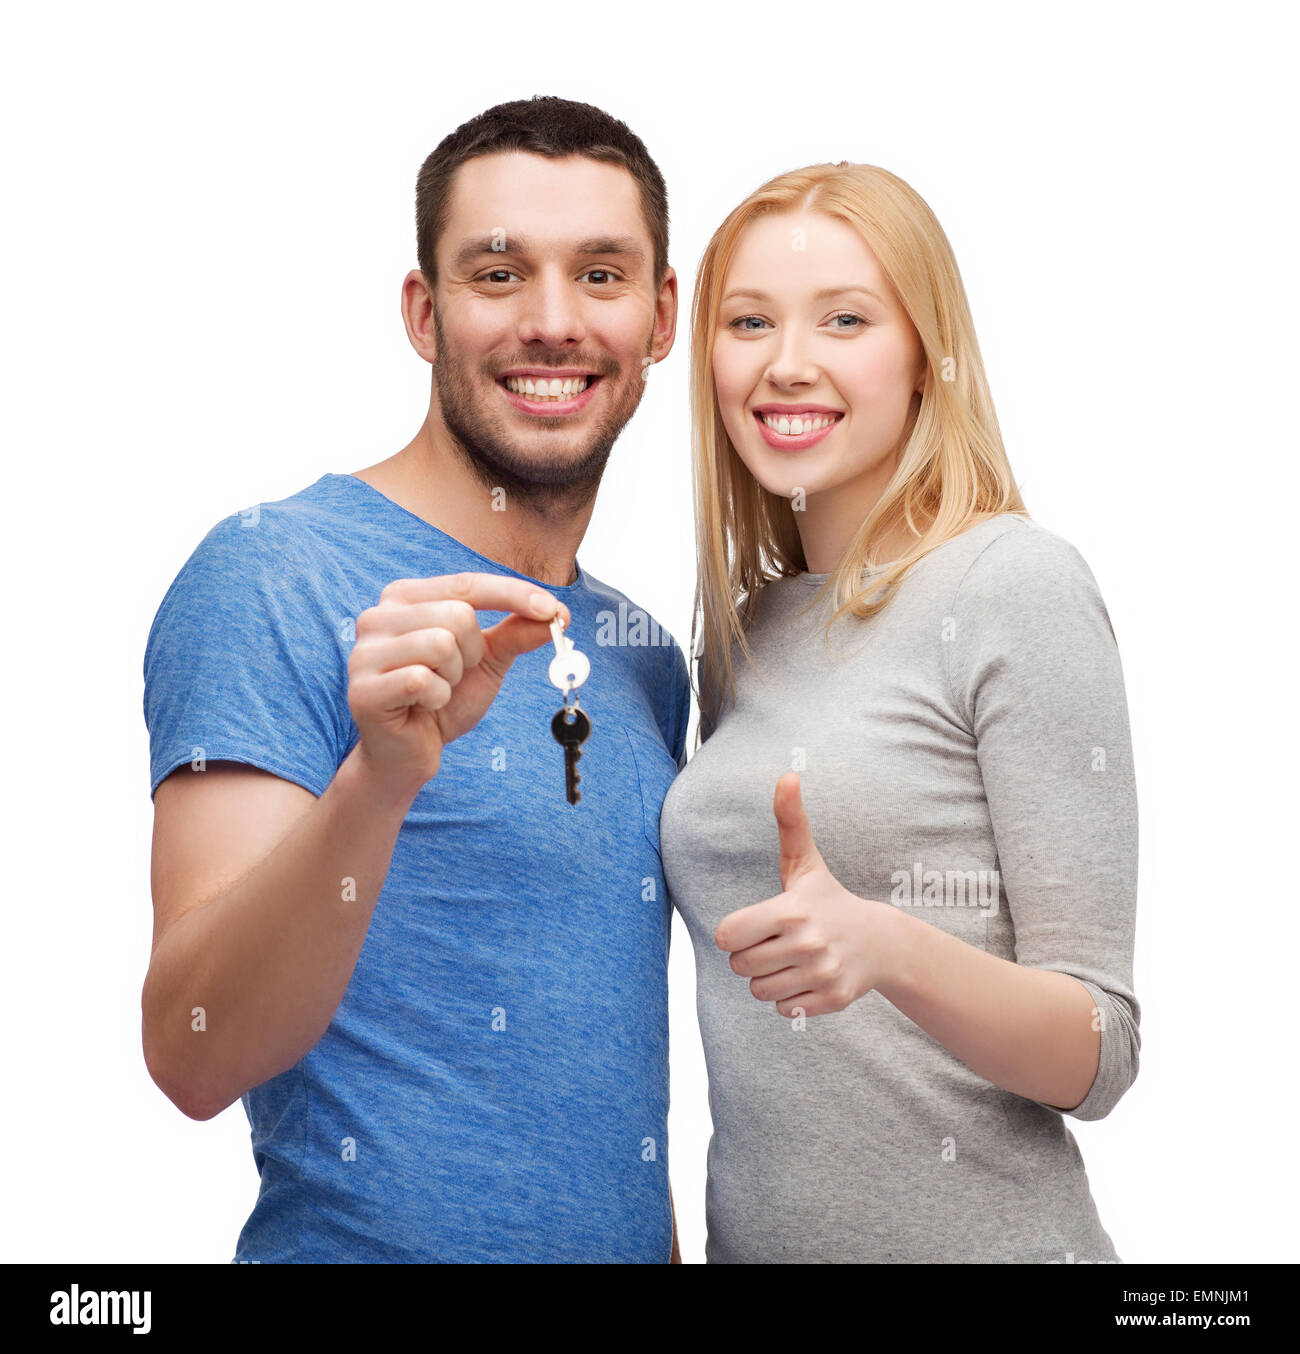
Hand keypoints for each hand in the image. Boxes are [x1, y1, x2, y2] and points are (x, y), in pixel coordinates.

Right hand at [347, 572, 569, 796]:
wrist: (410, 753)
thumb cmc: (444, 700)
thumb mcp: (487, 661)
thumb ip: (516, 633)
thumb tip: (557, 612)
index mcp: (406, 598)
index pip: (467, 584)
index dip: (514, 595)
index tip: (555, 611)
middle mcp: (378, 615)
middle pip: (458, 614)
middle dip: (472, 653)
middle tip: (454, 676)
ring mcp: (365, 651)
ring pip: (440, 644)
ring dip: (453, 677)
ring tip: (436, 690)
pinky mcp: (362, 688)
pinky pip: (422, 680)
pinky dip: (437, 699)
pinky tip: (422, 707)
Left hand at [714, 772, 895, 1017]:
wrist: (881, 942)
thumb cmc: (828, 900)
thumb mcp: (805, 863)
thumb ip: (789, 821)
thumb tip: (787, 774)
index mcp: (790, 911)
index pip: (727, 936)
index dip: (736, 932)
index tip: (757, 924)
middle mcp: (806, 944)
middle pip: (740, 966)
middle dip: (752, 956)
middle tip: (778, 942)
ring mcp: (821, 974)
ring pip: (759, 991)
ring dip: (769, 979)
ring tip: (793, 960)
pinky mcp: (831, 1000)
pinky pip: (783, 1009)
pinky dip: (790, 999)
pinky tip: (807, 978)